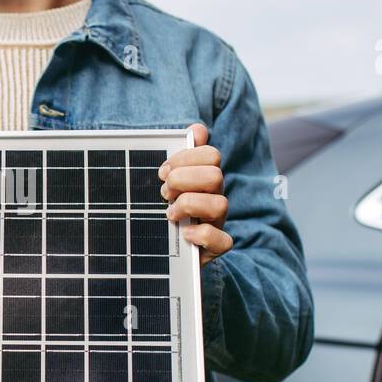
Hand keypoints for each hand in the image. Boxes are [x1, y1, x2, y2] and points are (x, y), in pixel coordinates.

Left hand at [159, 123, 232, 267]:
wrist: (158, 252)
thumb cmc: (163, 212)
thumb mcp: (166, 183)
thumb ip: (179, 156)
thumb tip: (198, 129)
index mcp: (204, 179)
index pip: (211, 155)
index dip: (186, 158)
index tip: (163, 171)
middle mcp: (214, 198)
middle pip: (215, 176)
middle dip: (184, 180)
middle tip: (164, 192)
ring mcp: (216, 223)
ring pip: (221, 204)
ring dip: (189, 205)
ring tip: (169, 213)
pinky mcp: (214, 248)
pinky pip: (223, 241)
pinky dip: (201, 235)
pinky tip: (183, 233)